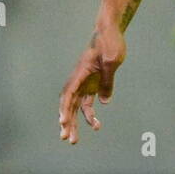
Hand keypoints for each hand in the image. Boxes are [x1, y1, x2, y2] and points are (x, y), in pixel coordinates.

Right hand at [58, 24, 126, 143]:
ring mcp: (84, 83)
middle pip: (68, 104)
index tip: (62, 121)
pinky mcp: (91, 85)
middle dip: (66, 122)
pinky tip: (96, 125)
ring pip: (76, 107)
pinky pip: (87, 104)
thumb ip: (107, 81)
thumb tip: (104, 102)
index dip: (64, 108)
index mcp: (80, 73)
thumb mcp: (112, 61)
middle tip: (67, 138)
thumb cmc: (110, 44)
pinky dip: (89, 115)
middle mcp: (78, 80)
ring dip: (75, 123)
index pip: (69, 93)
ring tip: (74, 140)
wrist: (110, 33)